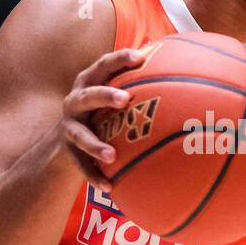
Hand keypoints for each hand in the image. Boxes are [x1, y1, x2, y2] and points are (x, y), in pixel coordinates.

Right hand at [59, 46, 146, 190]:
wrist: (68, 136)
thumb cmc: (102, 108)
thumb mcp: (114, 89)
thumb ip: (138, 77)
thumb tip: (178, 58)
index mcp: (88, 81)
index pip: (103, 65)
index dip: (120, 59)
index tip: (140, 56)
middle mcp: (75, 102)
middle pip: (88, 96)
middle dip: (105, 95)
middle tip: (126, 99)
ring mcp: (70, 127)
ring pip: (80, 135)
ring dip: (95, 145)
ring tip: (112, 155)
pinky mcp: (69, 151)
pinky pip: (81, 166)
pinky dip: (94, 176)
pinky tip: (109, 188)